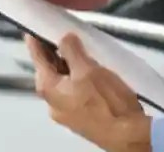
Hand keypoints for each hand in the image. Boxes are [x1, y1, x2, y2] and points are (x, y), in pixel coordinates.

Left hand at [26, 33, 150, 151]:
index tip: (35, 29)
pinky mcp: (80, 116)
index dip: (36, 40)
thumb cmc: (108, 105)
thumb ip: (72, 50)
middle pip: (49, 70)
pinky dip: (77, 79)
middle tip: (62, 35)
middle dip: (54, 52)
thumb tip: (65, 40)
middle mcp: (53, 103)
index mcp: (49, 89)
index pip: (37, 58)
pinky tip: (90, 73)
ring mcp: (66, 112)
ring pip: (62, 82)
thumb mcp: (88, 68)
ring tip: (81, 51)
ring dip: (68, 66)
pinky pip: (73, 92)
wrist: (128, 134)